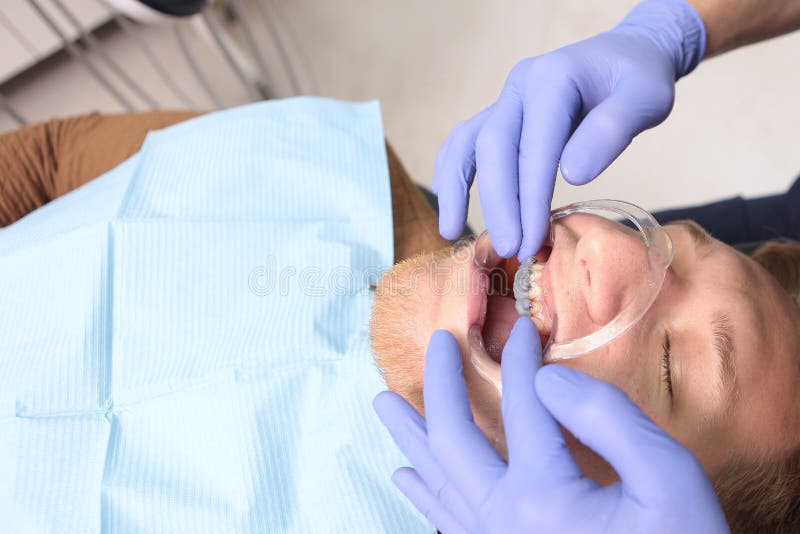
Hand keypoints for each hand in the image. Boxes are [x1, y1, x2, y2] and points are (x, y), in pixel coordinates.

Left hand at [373, 318, 728, 532]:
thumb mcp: (668, 481)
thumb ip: (608, 421)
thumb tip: (548, 379)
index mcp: (543, 497)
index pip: (522, 405)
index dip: (522, 358)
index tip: (525, 327)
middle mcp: (502, 521)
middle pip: (453, 439)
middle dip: (441, 383)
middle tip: (435, 341)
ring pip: (435, 482)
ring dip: (409, 436)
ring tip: (383, 402)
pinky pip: (445, 523)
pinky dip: (423, 495)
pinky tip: (405, 477)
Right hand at [434, 0, 705, 258]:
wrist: (627, 56)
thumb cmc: (638, 80)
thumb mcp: (646, 98)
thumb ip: (613, 130)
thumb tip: (573, 174)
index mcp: (553, 78)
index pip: (534, 145)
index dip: (530, 197)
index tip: (532, 240)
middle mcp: (520, 86)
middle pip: (494, 146)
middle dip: (499, 203)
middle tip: (509, 249)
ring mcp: (504, 100)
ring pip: (467, 144)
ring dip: (456, 190)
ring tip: (452, 233)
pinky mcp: (499, 116)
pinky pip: (464, 144)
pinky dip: (452, 176)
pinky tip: (451, 208)